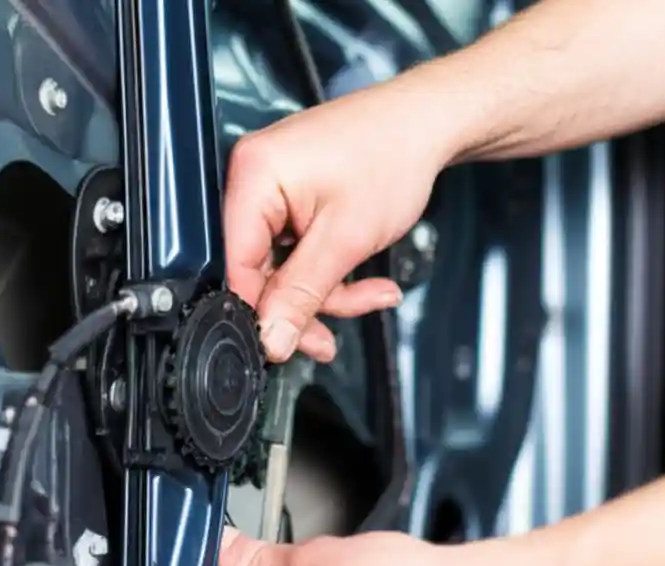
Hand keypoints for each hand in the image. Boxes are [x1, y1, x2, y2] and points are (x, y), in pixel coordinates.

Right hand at [224, 79, 456, 362]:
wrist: (429, 121)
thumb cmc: (392, 156)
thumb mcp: (345, 240)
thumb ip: (301, 295)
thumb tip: (270, 340)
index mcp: (253, 175)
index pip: (235, 263)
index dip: (259, 311)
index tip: (284, 344)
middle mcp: (253, 177)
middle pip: (258, 270)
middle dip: (302, 306)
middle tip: (328, 339)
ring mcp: (273, 187)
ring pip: (283, 267)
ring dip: (326, 292)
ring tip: (372, 296)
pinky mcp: (293, 196)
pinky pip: (297, 250)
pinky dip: (331, 270)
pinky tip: (367, 279)